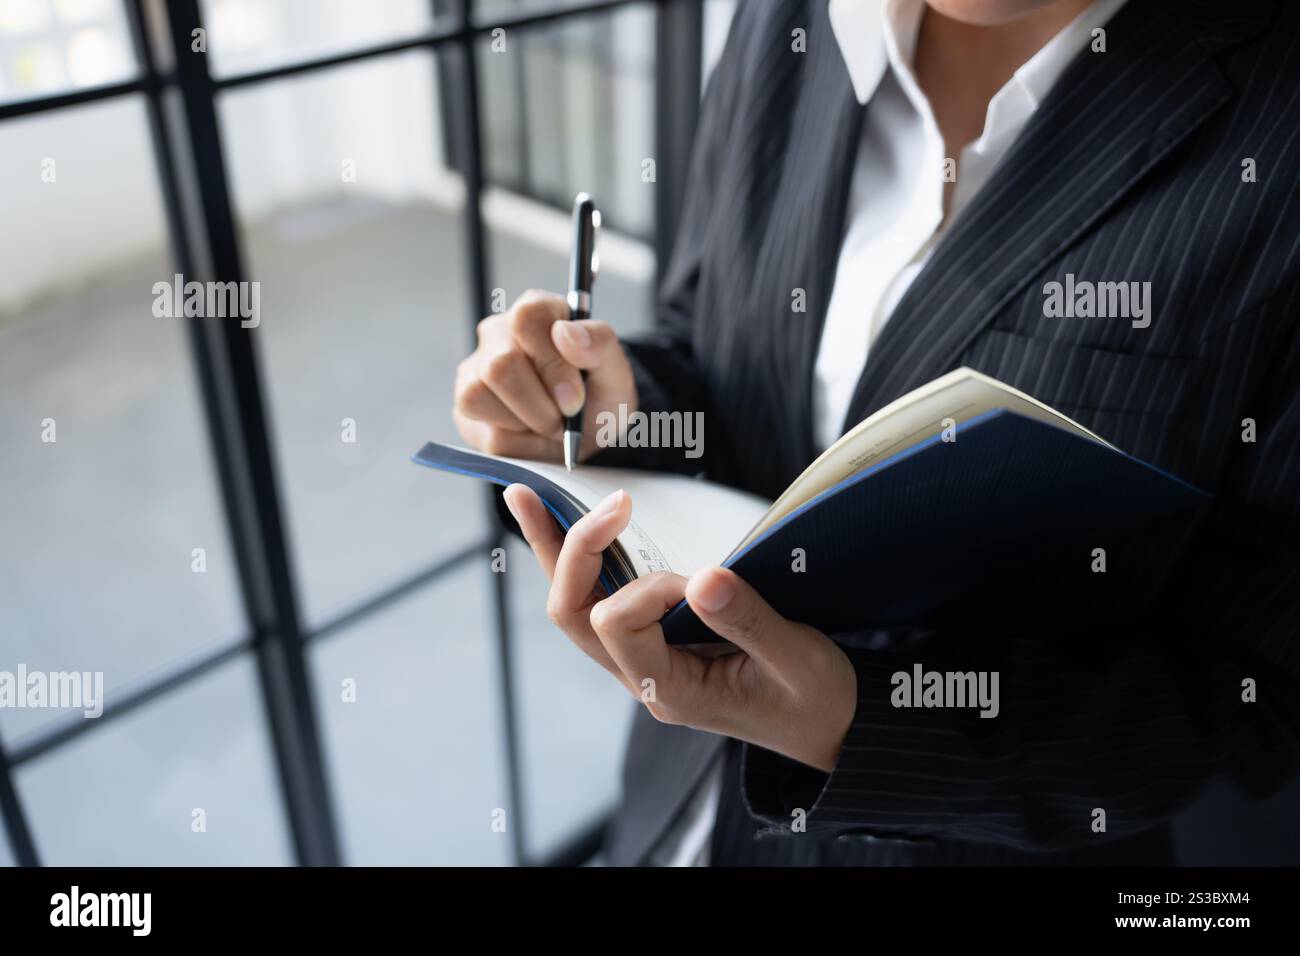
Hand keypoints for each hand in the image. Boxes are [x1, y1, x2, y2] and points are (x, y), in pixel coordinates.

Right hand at [452, 289, 637, 461]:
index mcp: (537, 313)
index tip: (574, 396)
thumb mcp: (614, 371)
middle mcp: (499, 334)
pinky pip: (484, 434)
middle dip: (540, 404)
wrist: (586, 432)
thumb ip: (600, 344)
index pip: (528, 318)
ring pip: (479, 396)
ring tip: (551, 424)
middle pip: (500, 365)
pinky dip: (519, 445)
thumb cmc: (597, 393)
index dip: (551, 362)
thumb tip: (565, 332)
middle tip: (566, 418)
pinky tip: (534, 433)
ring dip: (527, 423)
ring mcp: (475, 370)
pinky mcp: (467, 409)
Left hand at [503, 483, 856, 772]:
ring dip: (555, 551)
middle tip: (584, 497)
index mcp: (671, 689)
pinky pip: (601, 602)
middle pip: (574, 615)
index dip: (650, 586)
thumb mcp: (797, 659)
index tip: (704, 577)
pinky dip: (581, 561)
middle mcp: (644, 677)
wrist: (831, 727)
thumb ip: (748, 621)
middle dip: (572, 552)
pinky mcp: (655, 643)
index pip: (619, 623)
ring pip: (576, 608)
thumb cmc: (816, 699)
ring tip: (528, 495)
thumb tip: (702, 577)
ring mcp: (644, 661)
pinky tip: (567, 524)